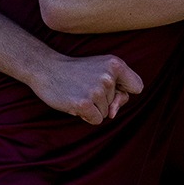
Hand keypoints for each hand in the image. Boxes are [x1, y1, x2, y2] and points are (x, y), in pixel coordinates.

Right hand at [29, 52, 143, 124]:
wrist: (46, 68)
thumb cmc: (76, 72)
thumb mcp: (101, 71)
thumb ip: (118, 91)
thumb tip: (113, 113)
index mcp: (115, 64)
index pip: (137, 87)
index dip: (125, 91)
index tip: (111, 86)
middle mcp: (108, 76)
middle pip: (118, 102)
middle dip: (104, 99)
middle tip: (85, 85)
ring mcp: (95, 90)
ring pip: (106, 112)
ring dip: (93, 107)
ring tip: (78, 91)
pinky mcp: (83, 104)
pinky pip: (97, 120)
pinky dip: (87, 116)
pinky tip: (75, 103)